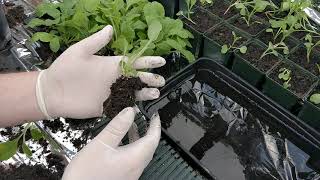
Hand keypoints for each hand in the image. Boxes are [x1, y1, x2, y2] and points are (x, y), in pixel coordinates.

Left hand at [37, 25, 165, 118]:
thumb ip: (96, 42)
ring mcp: (111, 93)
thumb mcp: (80, 51)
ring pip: (132, 93)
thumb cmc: (64, 69)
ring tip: (156, 93)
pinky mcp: (106, 107)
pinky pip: (122, 107)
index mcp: (111, 65)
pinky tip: (140, 107)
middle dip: (150, 79)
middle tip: (161, 81)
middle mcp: (114, 79)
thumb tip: (110, 28)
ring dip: (145, 93)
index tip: (161, 61)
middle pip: (137, 78)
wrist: (52, 92)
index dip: (147, 61)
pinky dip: (132, 107)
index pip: (133, 62)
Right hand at [62, 107, 160, 179]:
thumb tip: (130, 112)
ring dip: (139, 139)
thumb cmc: (87, 174)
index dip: (156, 125)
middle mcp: (135, 167)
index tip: (155, 115)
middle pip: (149, 146)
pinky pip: (132, 159)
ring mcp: (130, 174)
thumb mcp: (101, 144)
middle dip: (149, 131)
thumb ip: (117, 127)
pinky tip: (120, 143)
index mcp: (134, 158)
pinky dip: (131, 147)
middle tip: (147, 118)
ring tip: (132, 126)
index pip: (153, 138)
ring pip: (140, 153)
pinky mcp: (122, 177)